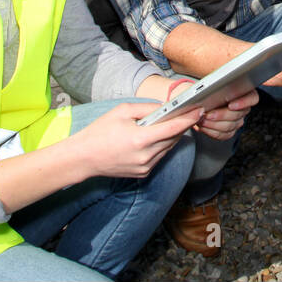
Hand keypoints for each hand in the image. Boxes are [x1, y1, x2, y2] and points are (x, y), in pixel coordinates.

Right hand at [70, 102, 201, 178]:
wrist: (83, 158)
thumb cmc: (99, 132)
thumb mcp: (122, 111)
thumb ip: (147, 108)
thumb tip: (165, 108)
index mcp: (141, 139)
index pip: (173, 128)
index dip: (189, 119)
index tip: (199, 111)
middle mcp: (146, 156)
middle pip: (174, 139)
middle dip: (182, 126)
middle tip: (189, 113)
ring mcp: (145, 167)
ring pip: (168, 148)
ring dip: (173, 136)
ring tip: (175, 123)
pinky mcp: (142, 174)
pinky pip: (159, 157)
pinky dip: (162, 146)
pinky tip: (159, 137)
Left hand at [194, 88, 259, 140]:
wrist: (202, 102)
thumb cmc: (208, 89)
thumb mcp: (211, 83)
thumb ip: (215, 85)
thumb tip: (213, 90)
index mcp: (244, 92)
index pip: (252, 98)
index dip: (243, 102)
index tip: (231, 105)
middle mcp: (242, 107)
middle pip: (238, 114)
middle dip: (221, 115)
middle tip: (208, 113)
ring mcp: (237, 120)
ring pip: (230, 126)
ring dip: (214, 124)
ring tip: (202, 119)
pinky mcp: (229, 130)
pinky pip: (224, 135)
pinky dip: (212, 131)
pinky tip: (204, 126)